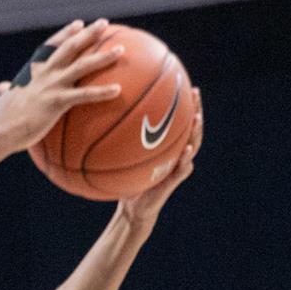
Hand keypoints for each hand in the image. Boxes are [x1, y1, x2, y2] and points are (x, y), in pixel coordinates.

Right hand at [0, 19, 124, 152]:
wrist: (1, 130)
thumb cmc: (1, 119)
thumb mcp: (3, 100)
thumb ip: (6, 92)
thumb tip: (1, 89)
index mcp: (34, 71)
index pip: (51, 46)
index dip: (66, 34)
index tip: (79, 24)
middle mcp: (45, 73)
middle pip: (71, 47)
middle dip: (88, 34)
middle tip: (104, 24)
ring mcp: (52, 86)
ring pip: (83, 66)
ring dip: (103, 56)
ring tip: (121, 49)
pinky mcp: (58, 102)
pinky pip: (85, 95)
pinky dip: (102, 92)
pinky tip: (118, 90)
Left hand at [116, 90, 201, 230]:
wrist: (133, 209)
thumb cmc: (125, 182)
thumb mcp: (118, 159)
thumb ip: (113, 142)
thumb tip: (93, 120)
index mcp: (164, 144)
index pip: (175, 119)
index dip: (178, 101)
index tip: (178, 80)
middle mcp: (174, 152)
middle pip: (189, 126)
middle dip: (194, 108)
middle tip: (195, 92)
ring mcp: (177, 166)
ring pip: (193, 145)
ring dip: (196, 131)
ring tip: (197, 118)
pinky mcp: (173, 181)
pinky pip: (183, 169)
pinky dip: (186, 160)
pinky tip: (187, 153)